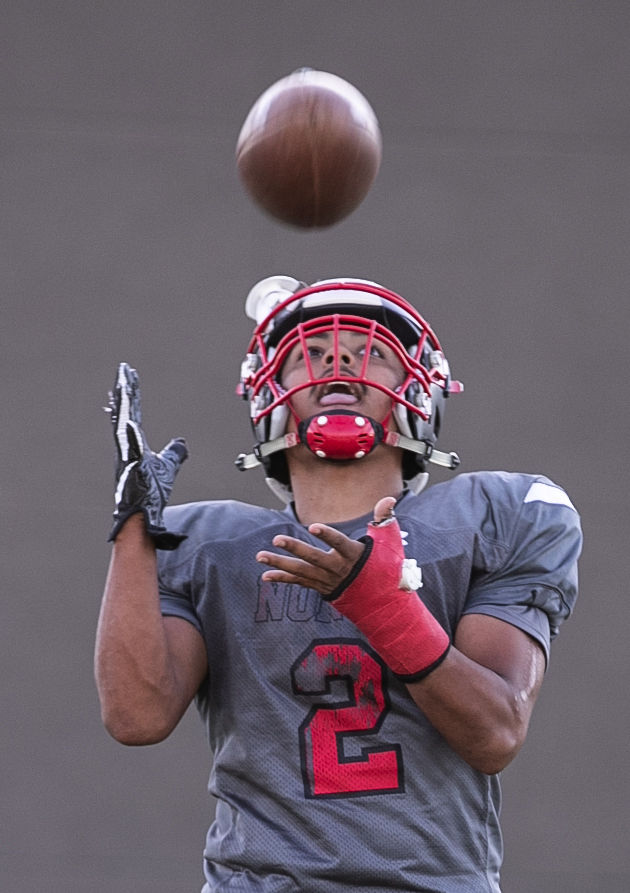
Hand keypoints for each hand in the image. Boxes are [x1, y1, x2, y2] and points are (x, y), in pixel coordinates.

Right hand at [106, 362, 187, 549]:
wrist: (142, 515)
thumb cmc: (150, 494)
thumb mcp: (168, 466)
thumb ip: (174, 452)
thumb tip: (182, 442)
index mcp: (134, 442)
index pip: (133, 411)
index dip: (133, 393)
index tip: (129, 375)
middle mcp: (127, 445)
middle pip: (126, 411)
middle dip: (125, 390)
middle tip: (123, 370)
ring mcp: (126, 454)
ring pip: (124, 424)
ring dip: (123, 405)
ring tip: (123, 385)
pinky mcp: (130, 467)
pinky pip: (129, 448)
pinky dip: (129, 435)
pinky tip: (129, 421)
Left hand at [255, 497, 394, 596]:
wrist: (380, 600)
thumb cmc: (383, 567)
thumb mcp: (387, 542)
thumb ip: (384, 518)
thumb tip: (389, 498)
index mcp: (353, 555)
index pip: (339, 543)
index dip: (327, 535)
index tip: (313, 527)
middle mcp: (338, 569)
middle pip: (313, 558)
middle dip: (295, 548)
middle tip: (276, 539)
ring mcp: (327, 580)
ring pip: (300, 572)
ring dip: (279, 564)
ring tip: (260, 556)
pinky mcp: (320, 587)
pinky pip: (299, 583)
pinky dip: (282, 579)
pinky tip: (266, 575)